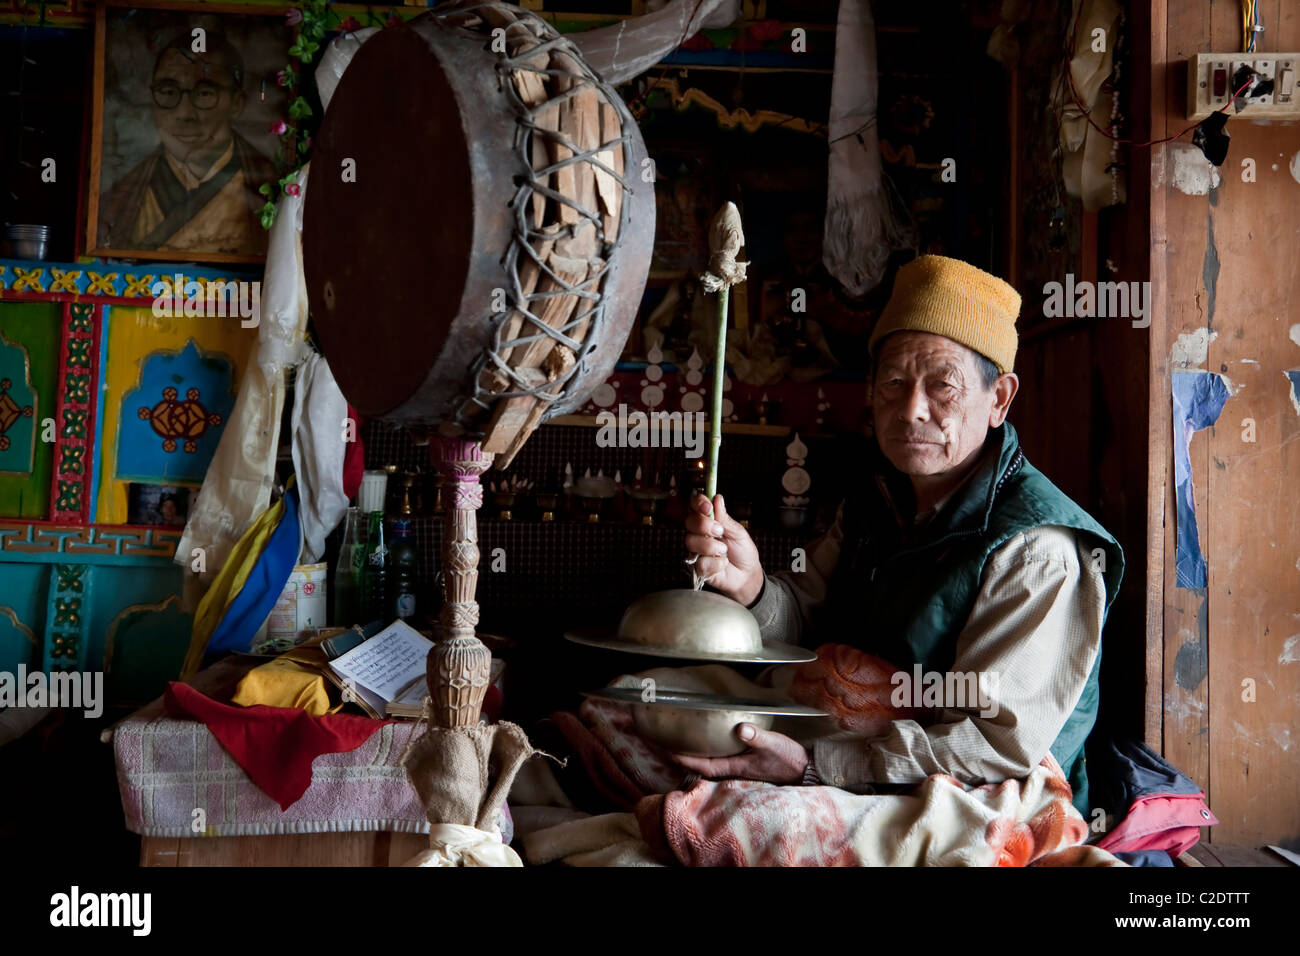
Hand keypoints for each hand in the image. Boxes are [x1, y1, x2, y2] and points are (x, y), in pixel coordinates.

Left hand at [673, 724, 808, 784]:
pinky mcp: (745, 763)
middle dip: (683, 757)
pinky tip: (707, 742)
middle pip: (701, 766)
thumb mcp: (774, 745)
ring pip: (710, 763)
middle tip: (666, 745)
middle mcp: (733, 769)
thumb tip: (740, 728)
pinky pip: (720, 759)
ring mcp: (738, 767)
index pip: (703, 765)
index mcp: (735, 767)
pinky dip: (709, 752)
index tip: (668, 750)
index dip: (684, 758)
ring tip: (680, 742)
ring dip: (694, 754)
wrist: (803, 771)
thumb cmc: (788, 759)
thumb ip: (757, 737)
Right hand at [684, 492, 763, 605]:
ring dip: (711, 546)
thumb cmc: (743, 552)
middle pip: (689, 522)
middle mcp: (699, 534)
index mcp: (708, 521)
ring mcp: (697, 550)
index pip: (695, 506)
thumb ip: (725, 518)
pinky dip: (716, 563)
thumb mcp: (738, 532)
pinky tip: (723, 564)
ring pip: (691, 541)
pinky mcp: (698, 567)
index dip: (698, 503)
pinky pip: (700, 561)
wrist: (747, 575)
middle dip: (704, 525)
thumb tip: (717, 499)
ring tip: (724, 551)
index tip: (707, 506)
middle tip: (720, 531)